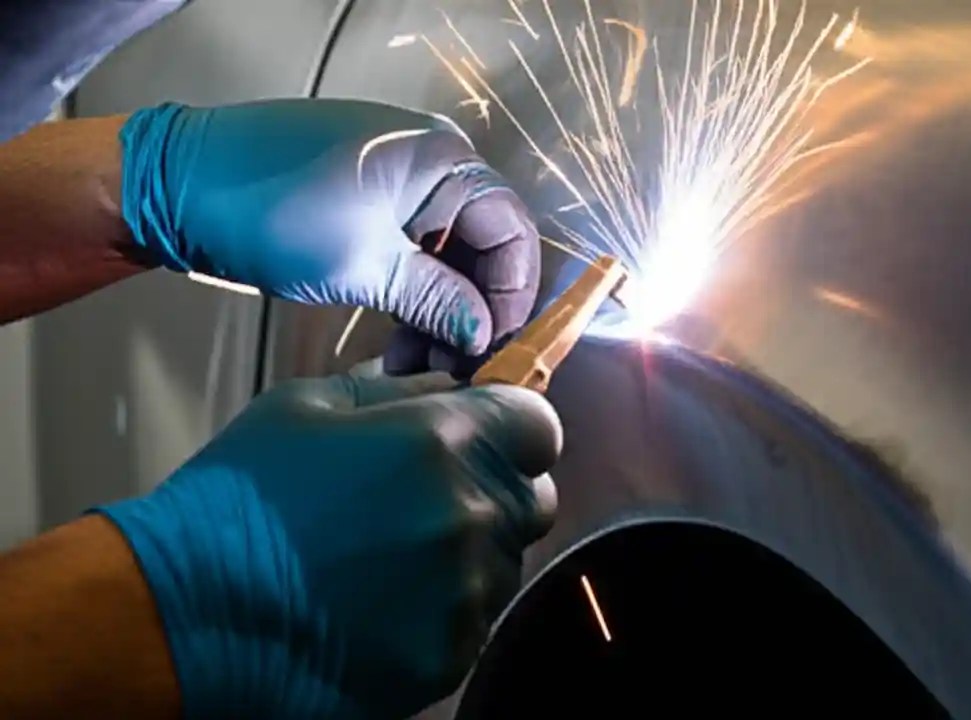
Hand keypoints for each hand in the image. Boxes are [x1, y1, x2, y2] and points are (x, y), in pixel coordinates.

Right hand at [97, 373, 560, 718]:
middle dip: (495, 489)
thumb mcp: (307, 406)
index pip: (539, 425)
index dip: (513, 429)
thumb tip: (450, 389)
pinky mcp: (450, 654)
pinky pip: (475, 619)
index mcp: (442, 442)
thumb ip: (398, 392)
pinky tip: (382, 602)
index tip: (485, 439)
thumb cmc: (237, 503)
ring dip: (471, 552)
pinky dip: (446, 609)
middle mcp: (470, 515)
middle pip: (533, 496)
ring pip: (506, 562)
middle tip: (428, 499)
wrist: (186, 616)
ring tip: (391, 557)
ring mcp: (465, 592)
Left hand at [119, 99, 539, 354]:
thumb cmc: (272, 212)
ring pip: (447, 255)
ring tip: (416, 367)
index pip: (513, 234)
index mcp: (444, 163)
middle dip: (471, 312)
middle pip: (483, 247)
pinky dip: (412, 292)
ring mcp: (398, 180)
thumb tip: (482, 336)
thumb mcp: (364, 266)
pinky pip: (412, 249)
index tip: (490, 351)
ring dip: (439, 311)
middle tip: (451, 370)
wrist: (176, 183)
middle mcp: (431, 163)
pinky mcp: (367, 200)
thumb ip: (437, 302)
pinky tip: (397, 341)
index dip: (510, 299)